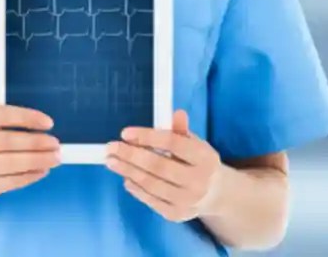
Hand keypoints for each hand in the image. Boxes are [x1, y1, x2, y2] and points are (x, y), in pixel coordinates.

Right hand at [0, 105, 61, 207]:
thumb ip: (0, 123)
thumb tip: (41, 128)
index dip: (27, 117)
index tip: (48, 123)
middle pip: (7, 140)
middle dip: (36, 142)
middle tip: (55, 144)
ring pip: (10, 163)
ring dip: (38, 160)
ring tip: (54, 158)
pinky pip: (10, 181)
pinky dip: (30, 176)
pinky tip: (41, 170)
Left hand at [105, 109, 224, 221]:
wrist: (216, 194)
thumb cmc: (199, 162)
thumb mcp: (195, 143)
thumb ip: (182, 130)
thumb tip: (177, 113)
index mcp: (205, 158)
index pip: (173, 144)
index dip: (148, 137)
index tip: (125, 133)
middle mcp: (198, 181)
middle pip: (159, 166)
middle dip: (131, 155)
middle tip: (111, 147)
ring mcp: (188, 200)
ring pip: (152, 184)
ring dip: (128, 171)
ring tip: (112, 161)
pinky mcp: (177, 214)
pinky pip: (151, 200)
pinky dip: (136, 188)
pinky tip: (125, 177)